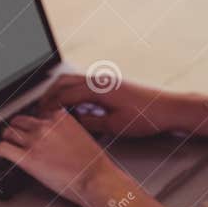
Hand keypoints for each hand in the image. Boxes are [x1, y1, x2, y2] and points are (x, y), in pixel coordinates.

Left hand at [0, 107, 113, 204]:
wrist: (94, 177)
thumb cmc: (92, 161)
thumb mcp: (82, 134)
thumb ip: (65, 129)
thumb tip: (56, 135)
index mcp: (59, 117)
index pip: (38, 113)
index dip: (34, 122)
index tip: (31, 126)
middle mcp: (45, 125)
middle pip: (20, 120)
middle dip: (17, 127)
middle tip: (15, 134)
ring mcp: (34, 141)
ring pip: (9, 132)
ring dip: (6, 137)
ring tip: (3, 141)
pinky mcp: (26, 158)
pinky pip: (2, 148)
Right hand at [38, 73, 179, 137]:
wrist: (168, 108)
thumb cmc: (146, 117)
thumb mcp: (115, 126)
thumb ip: (91, 123)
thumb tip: (71, 124)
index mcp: (99, 89)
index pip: (65, 95)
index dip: (49, 106)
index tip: (39, 117)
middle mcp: (100, 80)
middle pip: (64, 82)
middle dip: (49, 95)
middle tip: (39, 110)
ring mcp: (106, 80)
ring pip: (74, 80)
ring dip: (60, 91)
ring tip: (51, 107)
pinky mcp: (111, 84)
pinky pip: (85, 84)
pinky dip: (72, 92)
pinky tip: (73, 105)